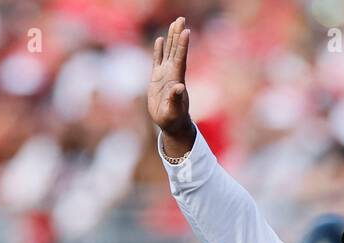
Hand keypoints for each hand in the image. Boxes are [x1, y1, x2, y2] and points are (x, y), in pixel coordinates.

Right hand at [148, 17, 195, 151]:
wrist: (170, 123)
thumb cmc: (173, 119)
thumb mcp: (174, 111)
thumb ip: (176, 99)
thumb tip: (179, 87)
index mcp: (177, 79)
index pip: (180, 58)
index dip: (182, 45)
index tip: (186, 31)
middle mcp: (172, 74)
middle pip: (176, 50)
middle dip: (178, 34)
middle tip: (181, 18)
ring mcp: (165, 75)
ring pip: (168, 52)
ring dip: (171, 38)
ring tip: (174, 23)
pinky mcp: (157, 79)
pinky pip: (158, 61)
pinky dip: (159, 50)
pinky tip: (160, 39)